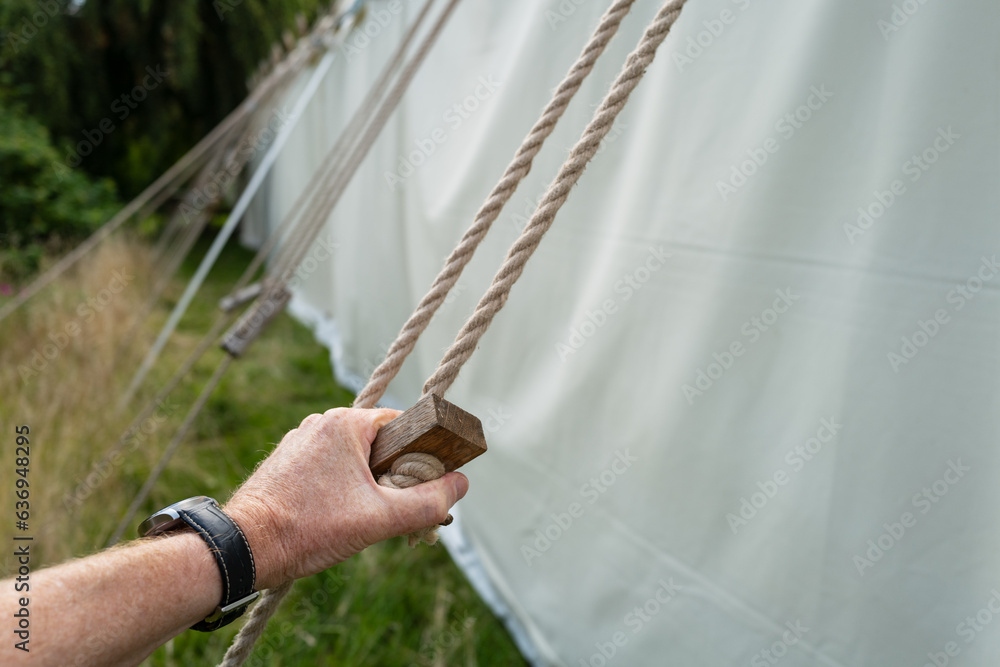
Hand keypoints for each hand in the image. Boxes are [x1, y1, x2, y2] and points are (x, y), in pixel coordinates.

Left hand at [224, 407, 468, 589]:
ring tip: (368, 520)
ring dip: (370, 485)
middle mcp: (322, 424)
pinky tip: (340, 519)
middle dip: (395, 476)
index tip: (428, 483)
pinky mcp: (287, 463)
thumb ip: (428, 502)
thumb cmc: (308, 528)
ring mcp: (301, 442)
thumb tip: (461, 485)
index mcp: (346, 423)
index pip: (403, 424)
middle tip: (400, 510)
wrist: (242, 548)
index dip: (422, 454)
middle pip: (380, 443)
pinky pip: (329, 467)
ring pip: (354, 458)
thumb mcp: (380, 518)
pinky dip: (344, 489)